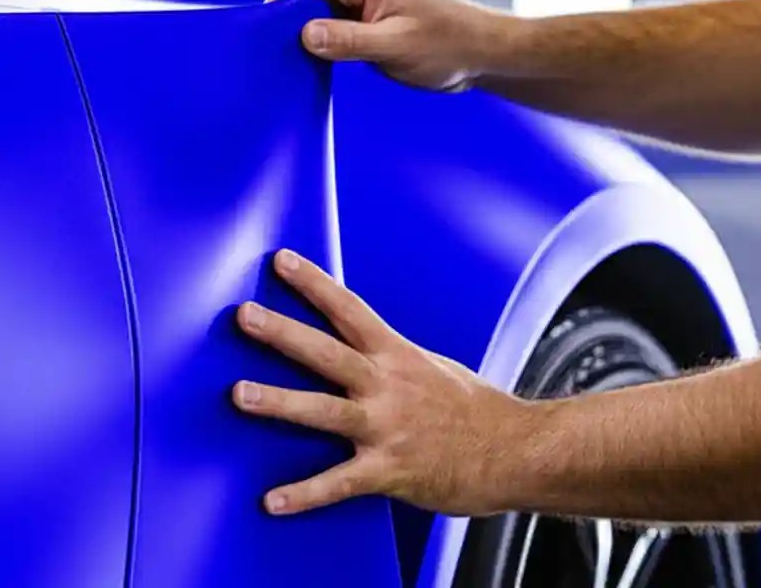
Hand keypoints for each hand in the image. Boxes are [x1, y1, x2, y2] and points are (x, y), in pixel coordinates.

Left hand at [234, 249, 535, 515]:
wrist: (519, 454)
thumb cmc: (476, 411)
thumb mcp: (433, 367)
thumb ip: (388, 356)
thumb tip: (356, 340)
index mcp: (396, 355)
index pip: (348, 309)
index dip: (313, 283)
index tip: (280, 260)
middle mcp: (387, 386)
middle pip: (326, 352)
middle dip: (282, 332)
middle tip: (244, 314)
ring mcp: (386, 428)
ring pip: (324, 410)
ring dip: (280, 401)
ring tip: (240, 394)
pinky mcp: (388, 470)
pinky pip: (339, 483)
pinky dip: (304, 494)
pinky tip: (272, 501)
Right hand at [267, 0, 518, 90]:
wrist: (483, 56)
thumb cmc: (450, 43)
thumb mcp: (395, 45)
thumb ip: (349, 40)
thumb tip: (306, 35)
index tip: (271, 19)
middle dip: (290, 11)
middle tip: (278, 44)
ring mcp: (366, 5)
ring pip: (319, 9)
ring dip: (306, 30)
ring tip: (294, 57)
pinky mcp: (370, 26)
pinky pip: (334, 27)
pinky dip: (321, 42)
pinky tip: (316, 63)